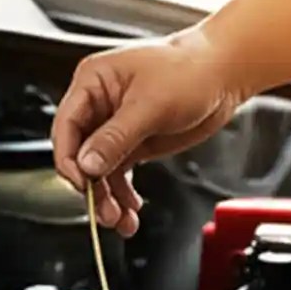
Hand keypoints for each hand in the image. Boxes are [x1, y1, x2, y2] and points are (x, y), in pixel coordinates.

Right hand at [51, 28, 248, 236]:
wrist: (224, 73)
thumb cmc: (190, 69)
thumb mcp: (150, 105)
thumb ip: (116, 138)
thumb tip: (88, 165)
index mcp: (93, 82)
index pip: (67, 126)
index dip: (69, 158)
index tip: (82, 183)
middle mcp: (100, 105)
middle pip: (80, 153)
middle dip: (91, 185)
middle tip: (104, 210)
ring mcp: (117, 126)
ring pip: (99, 169)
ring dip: (108, 196)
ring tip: (120, 219)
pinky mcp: (135, 142)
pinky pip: (119, 173)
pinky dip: (123, 193)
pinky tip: (131, 207)